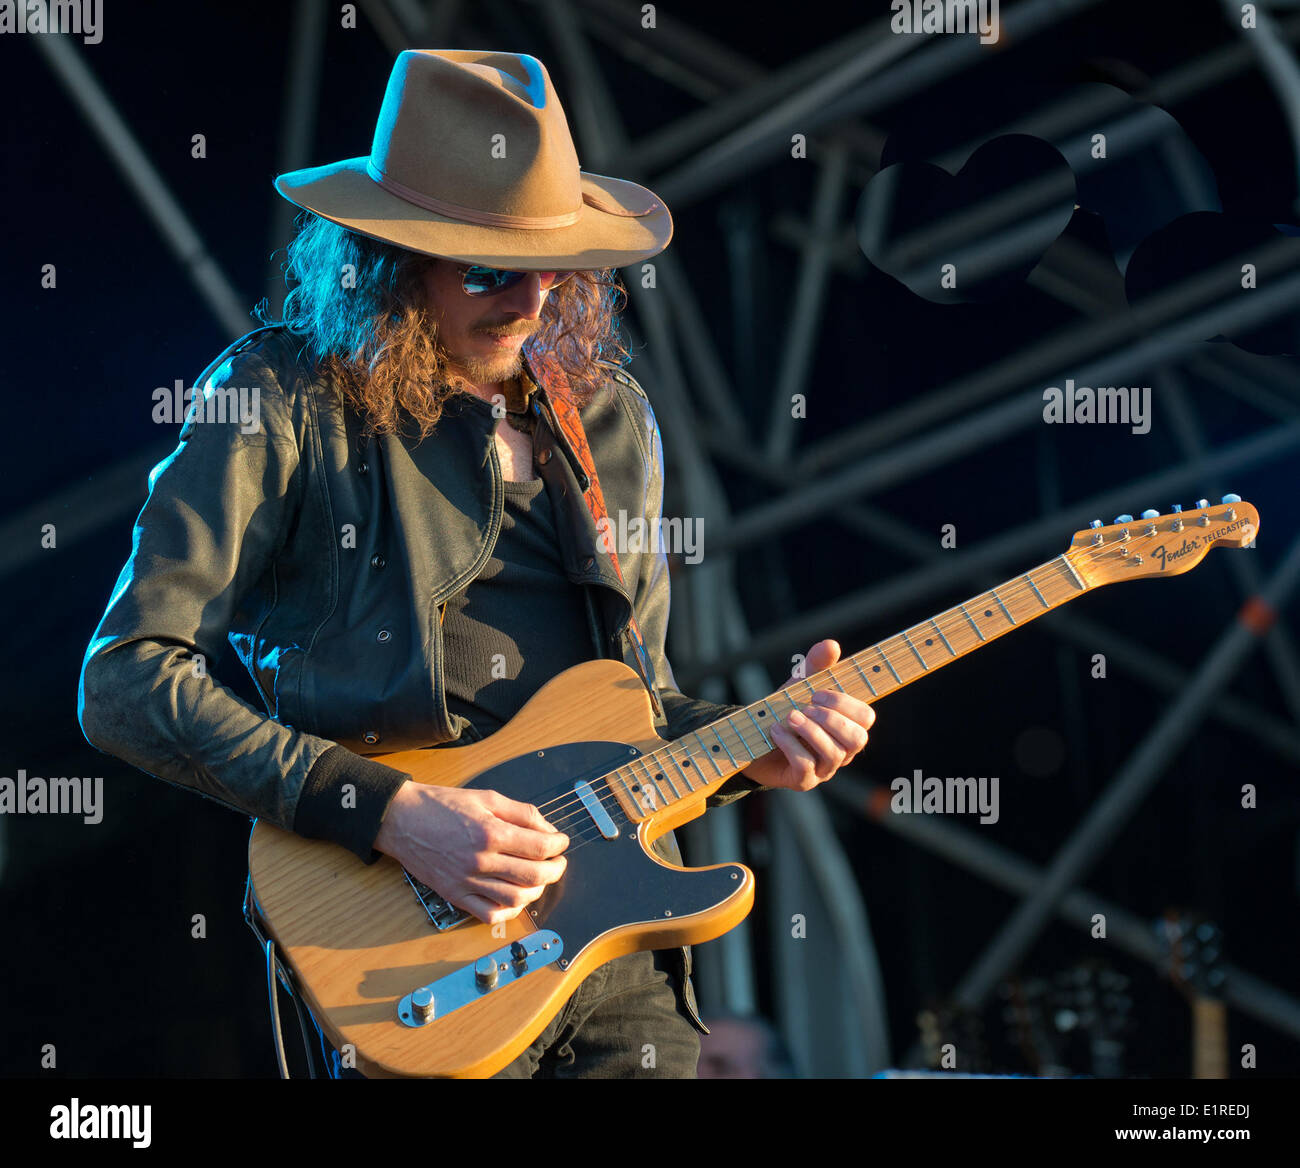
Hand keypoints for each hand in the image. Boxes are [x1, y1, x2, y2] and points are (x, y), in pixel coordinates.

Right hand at [373, 782, 568, 923]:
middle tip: (558, 862)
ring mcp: (467, 881)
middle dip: (555, 870)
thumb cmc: (441, 805)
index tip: (561, 842)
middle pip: (533, 875)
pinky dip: (508, 911)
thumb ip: (521, 812)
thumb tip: (548, 829)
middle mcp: (480, 860)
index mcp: (490, 832)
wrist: (402, 819)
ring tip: (540, 880)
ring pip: (515, 899)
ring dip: (536, 891)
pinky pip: (488, 914)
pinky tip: (515, 899)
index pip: (539, 847)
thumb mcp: (486, 797)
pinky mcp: (455, 895)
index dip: (558, 845)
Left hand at [741, 639, 874, 791]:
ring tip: (790, 716)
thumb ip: (816, 666)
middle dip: (833, 719)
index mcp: (846, 726)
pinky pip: (806, 766)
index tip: (817, 692)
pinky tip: (776, 730)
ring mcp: (823, 769)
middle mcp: (841, 751)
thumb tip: (831, 644)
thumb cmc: (783, 710)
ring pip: (834, 754)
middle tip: (807, 706)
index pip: (866, 718)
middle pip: (857, 739)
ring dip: (811, 731)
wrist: (750, 738)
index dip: (846, 704)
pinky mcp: (803, 781)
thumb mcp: (798, 685)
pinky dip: (791, 745)